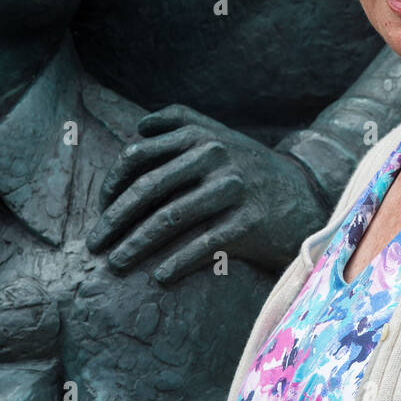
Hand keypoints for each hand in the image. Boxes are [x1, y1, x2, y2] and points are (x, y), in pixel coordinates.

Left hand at [86, 105, 327, 282]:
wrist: (304, 196)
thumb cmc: (250, 169)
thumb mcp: (222, 136)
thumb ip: (183, 123)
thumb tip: (140, 126)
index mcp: (202, 135)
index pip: (139, 154)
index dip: (113, 183)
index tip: (102, 208)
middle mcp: (216, 156)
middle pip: (149, 188)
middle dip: (115, 219)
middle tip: (95, 244)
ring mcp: (234, 188)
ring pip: (169, 219)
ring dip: (136, 245)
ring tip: (116, 264)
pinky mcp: (249, 221)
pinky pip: (202, 244)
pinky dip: (176, 262)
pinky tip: (159, 276)